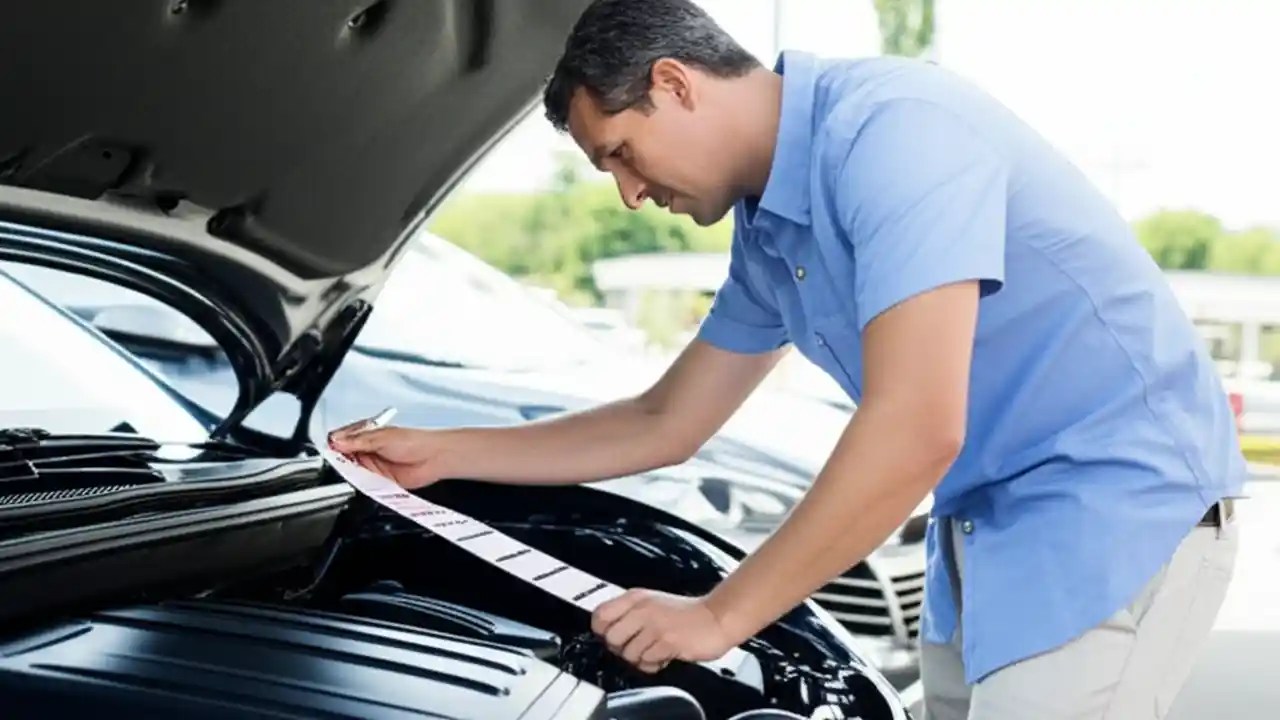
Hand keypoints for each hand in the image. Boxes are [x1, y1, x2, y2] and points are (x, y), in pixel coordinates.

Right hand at [327, 421, 453, 489]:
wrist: (433, 458)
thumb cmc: (414, 441)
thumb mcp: (382, 437)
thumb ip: (358, 441)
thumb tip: (337, 441)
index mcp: (367, 435)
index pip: (343, 440)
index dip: (335, 445)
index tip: (330, 449)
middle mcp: (368, 451)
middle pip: (344, 457)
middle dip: (340, 460)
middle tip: (338, 461)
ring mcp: (373, 466)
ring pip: (352, 471)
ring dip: (350, 472)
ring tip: (351, 470)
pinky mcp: (379, 481)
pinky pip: (364, 484)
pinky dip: (361, 483)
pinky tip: (360, 480)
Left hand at [591, 589, 734, 672]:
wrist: (716, 618)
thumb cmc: (686, 614)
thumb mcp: (652, 603)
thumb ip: (629, 613)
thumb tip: (606, 630)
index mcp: (637, 598)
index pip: (600, 614)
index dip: (602, 630)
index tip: (612, 635)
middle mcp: (643, 610)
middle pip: (611, 638)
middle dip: (621, 648)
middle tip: (636, 646)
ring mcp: (655, 626)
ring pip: (628, 654)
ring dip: (641, 658)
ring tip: (655, 650)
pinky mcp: (668, 642)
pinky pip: (647, 662)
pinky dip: (654, 664)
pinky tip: (664, 655)